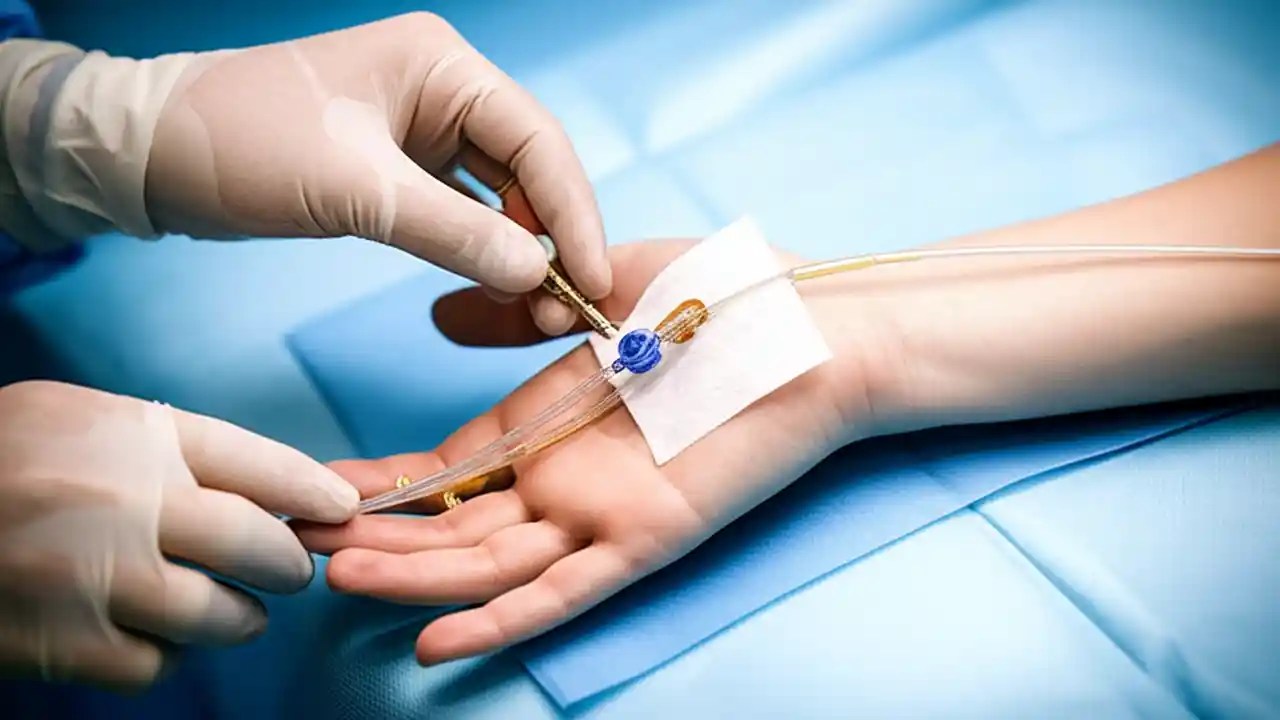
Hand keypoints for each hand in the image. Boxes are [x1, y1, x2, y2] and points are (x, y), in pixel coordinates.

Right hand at [0, 381, 357, 690]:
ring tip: (233, 609)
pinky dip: (163, 653)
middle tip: (289, 567)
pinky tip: (147, 632)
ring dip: (240, 617)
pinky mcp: (61, 643)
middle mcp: (123, 503)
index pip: (260, 463)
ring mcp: (93, 578)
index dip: (314, 492)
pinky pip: (154, 664)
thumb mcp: (79, 419)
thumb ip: (165, 446)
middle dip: (290, 563)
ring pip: (220, 616)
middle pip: (259, 545)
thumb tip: (257, 487)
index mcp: (133, 437)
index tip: (342, 509)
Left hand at [145, 13, 608, 333]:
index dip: (574, 213)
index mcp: (442, 66)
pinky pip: (466, 212)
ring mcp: (425, 129)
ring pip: (503, 196)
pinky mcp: (403, 168)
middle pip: (531, 169)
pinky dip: (486, 251)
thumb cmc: (243, 145)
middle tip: (569, 311)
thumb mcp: (355, 190)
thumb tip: (537, 276)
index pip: (538, 140)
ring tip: (542, 312)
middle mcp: (444, 90)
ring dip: (524, 251)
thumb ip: (454, 233)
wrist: (154, 155)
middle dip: (554, 239)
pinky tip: (504, 289)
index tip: (593, 280)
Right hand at [295, 240, 880, 663]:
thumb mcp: (596, 287)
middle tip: (297, 541)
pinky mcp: (647, 537)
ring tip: (336, 579)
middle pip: (455, 526)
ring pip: (491, 563)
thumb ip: (517, 314)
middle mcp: (565, 476)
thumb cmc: (718, 296)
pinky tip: (435, 641)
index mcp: (548, 421)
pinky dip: (500, 621)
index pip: (448, 470)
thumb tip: (441, 315)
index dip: (382, 485)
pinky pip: (563, 592)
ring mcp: (603, 512)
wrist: (812, 323)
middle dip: (378, 537)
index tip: (316, 490)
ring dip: (415, 577)